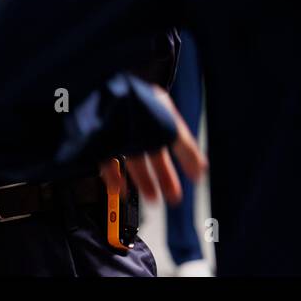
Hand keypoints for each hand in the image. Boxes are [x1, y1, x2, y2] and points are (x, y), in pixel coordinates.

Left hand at [100, 84, 206, 206]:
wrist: (102, 102)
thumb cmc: (135, 105)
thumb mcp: (169, 126)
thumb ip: (185, 147)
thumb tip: (199, 165)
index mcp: (156, 111)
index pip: (176, 137)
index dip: (187, 157)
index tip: (194, 175)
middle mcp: (139, 121)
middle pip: (155, 152)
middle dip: (165, 175)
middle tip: (174, 195)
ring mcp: (119, 130)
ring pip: (134, 159)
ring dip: (144, 181)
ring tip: (153, 199)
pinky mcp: (100, 140)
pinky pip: (109, 161)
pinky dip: (115, 177)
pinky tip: (121, 190)